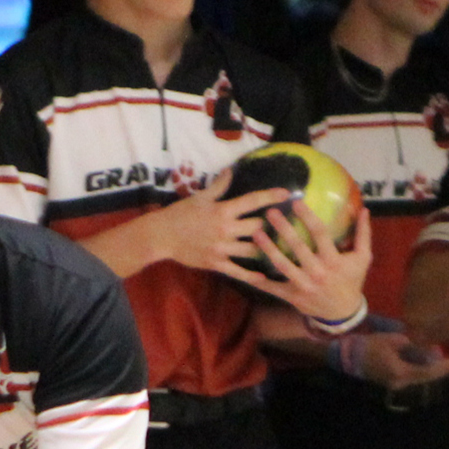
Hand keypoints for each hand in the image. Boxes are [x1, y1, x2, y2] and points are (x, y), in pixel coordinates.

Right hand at [158, 168, 293, 273]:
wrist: (161, 235)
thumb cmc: (180, 213)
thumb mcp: (200, 197)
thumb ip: (219, 185)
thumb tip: (230, 170)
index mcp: (223, 210)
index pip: (252, 201)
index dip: (271, 196)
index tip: (287, 194)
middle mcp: (225, 229)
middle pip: (258, 227)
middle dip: (271, 226)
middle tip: (284, 226)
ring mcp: (222, 248)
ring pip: (252, 250)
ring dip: (266, 249)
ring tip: (280, 249)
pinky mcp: (216, 263)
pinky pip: (237, 271)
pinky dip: (251, 276)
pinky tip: (263, 278)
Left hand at [227, 200, 372, 328]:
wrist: (342, 312)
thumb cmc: (351, 280)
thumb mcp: (362, 258)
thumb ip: (363, 234)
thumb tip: (364, 209)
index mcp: (333, 260)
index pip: (320, 234)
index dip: (308, 217)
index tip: (296, 202)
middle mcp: (317, 272)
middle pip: (297, 247)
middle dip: (283, 228)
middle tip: (270, 212)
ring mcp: (302, 285)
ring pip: (281, 265)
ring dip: (267, 248)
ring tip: (256, 233)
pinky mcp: (291, 296)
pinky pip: (272, 288)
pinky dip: (258, 280)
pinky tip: (246, 268)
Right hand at [350, 331, 448, 389]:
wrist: (346, 359)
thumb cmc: (368, 347)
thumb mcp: (391, 340)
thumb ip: (411, 344)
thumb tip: (425, 347)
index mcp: (401, 372)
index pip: (428, 371)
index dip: (443, 368)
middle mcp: (400, 383)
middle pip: (426, 378)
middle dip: (438, 370)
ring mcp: (395, 385)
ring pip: (419, 379)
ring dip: (429, 371)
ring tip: (439, 361)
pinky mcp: (391, 383)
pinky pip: (410, 378)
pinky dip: (419, 371)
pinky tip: (423, 363)